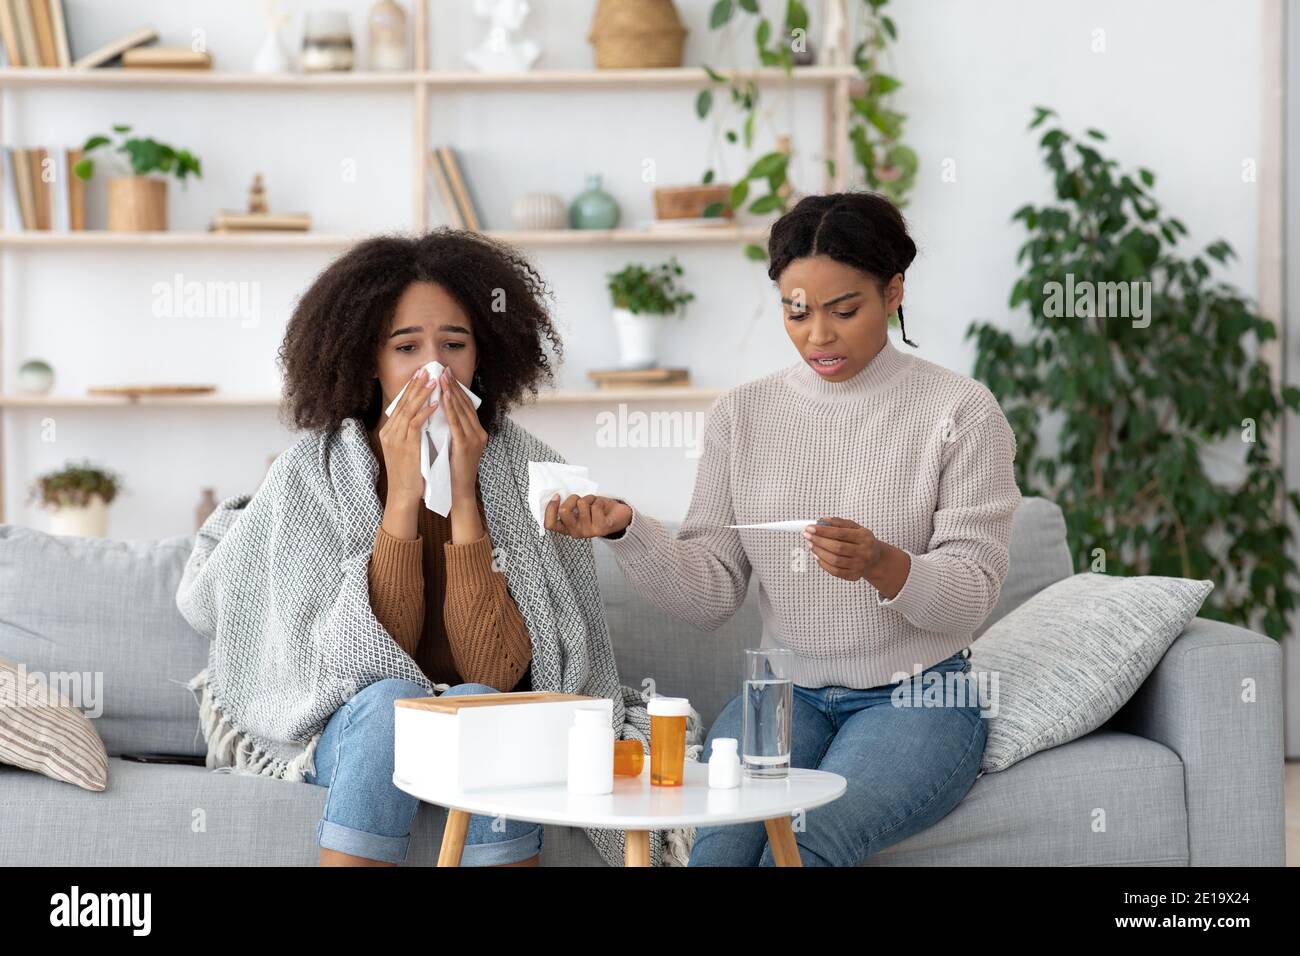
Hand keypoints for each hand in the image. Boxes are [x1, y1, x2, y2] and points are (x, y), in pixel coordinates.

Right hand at [376, 366, 438, 505]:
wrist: (403, 494)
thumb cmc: (409, 474)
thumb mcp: (406, 449)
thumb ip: (410, 434)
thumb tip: (421, 419)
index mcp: (389, 432)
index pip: (400, 405)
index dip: (410, 389)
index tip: (420, 376)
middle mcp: (390, 432)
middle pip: (403, 403)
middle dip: (415, 385)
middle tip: (426, 370)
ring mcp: (396, 439)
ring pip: (409, 410)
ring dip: (422, 394)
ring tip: (433, 381)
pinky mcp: (406, 446)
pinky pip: (416, 424)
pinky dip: (426, 412)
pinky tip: (436, 404)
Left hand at [440, 365, 487, 495]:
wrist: (458, 491)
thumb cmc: (453, 470)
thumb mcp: (455, 445)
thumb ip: (452, 430)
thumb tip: (440, 411)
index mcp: (477, 432)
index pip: (466, 406)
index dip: (456, 389)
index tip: (446, 374)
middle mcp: (479, 433)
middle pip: (466, 404)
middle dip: (454, 385)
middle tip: (443, 369)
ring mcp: (474, 439)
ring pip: (462, 410)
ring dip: (451, 392)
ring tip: (442, 377)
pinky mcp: (466, 445)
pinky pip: (457, 423)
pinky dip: (451, 409)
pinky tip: (444, 397)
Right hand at [544, 494, 631, 538]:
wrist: (617, 516)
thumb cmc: (596, 510)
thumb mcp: (577, 508)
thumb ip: (568, 505)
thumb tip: (557, 494)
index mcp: (566, 528)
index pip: (550, 524)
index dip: (550, 508)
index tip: (557, 496)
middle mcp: (575, 532)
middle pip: (564, 511)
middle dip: (571, 498)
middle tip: (579, 498)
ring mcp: (588, 532)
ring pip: (581, 504)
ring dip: (588, 499)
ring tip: (593, 504)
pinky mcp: (601, 528)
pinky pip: (595, 506)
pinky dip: (598, 501)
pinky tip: (601, 507)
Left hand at [803, 517, 881, 581]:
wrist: (875, 559)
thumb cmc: (862, 541)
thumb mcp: (855, 528)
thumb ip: (839, 523)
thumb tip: (821, 520)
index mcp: (865, 537)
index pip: (841, 533)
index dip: (824, 531)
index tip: (810, 528)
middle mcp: (864, 552)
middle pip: (837, 547)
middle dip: (819, 541)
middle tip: (807, 536)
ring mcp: (859, 566)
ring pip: (835, 560)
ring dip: (819, 552)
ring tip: (811, 544)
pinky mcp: (854, 576)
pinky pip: (835, 571)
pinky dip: (823, 564)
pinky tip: (817, 556)